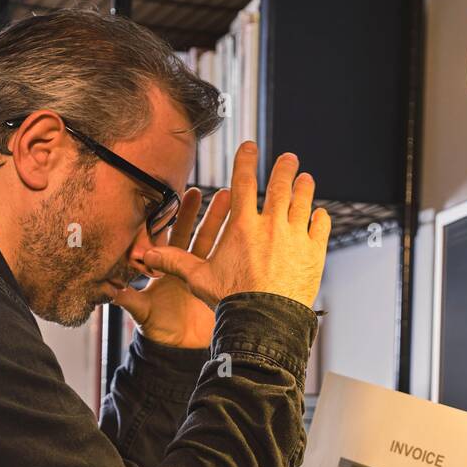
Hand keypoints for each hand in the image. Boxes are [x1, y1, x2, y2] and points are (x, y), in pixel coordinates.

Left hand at [111, 185, 231, 348]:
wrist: (183, 350)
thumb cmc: (160, 330)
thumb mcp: (143, 314)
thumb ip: (129, 300)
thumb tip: (108, 289)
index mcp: (162, 268)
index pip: (164, 237)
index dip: (168, 219)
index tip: (170, 201)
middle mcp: (182, 266)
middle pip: (190, 233)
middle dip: (197, 212)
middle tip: (203, 192)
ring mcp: (202, 273)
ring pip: (210, 242)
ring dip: (219, 222)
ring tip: (231, 199)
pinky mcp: (217, 283)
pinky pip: (226, 262)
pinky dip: (235, 247)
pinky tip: (247, 230)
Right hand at [141, 143, 330, 313]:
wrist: (265, 321)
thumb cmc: (231, 300)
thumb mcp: (200, 279)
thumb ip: (176, 262)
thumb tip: (145, 256)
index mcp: (242, 225)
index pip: (244, 181)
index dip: (246, 160)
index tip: (250, 146)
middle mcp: (271, 225)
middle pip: (280, 186)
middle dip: (285, 168)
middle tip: (290, 158)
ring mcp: (296, 237)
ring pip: (303, 203)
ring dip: (305, 188)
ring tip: (306, 179)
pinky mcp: (314, 253)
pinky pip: (320, 228)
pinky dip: (320, 219)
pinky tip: (320, 215)